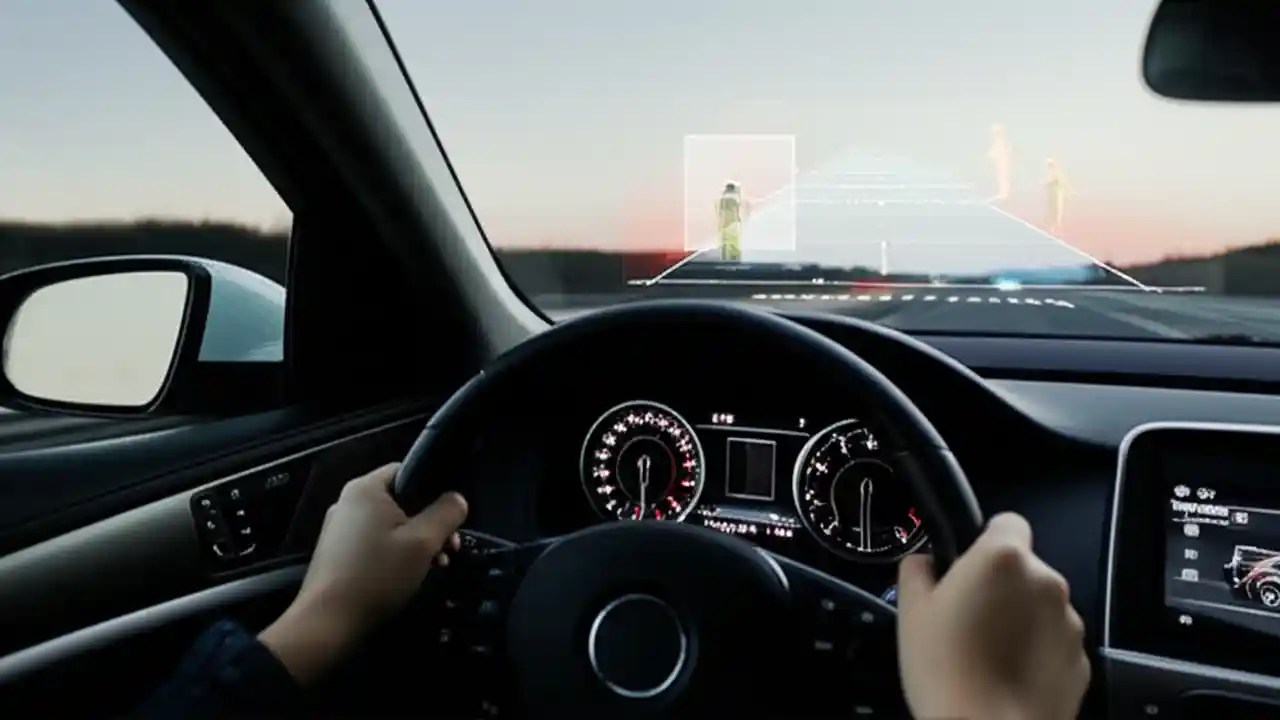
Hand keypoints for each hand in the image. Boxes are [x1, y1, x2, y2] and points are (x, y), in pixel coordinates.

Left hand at [259, 463, 467, 683]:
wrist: (328, 622)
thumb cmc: (378, 575)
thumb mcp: (423, 542)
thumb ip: (447, 513)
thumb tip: (458, 499)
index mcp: (366, 488)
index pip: (408, 470)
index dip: (435, 490)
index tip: (450, 518)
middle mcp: (349, 502)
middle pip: (402, 500)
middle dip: (429, 524)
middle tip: (448, 549)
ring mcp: (339, 528)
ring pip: (390, 524)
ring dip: (415, 542)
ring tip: (433, 566)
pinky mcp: (337, 552)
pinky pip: (374, 542)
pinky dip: (394, 553)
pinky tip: (407, 575)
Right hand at [896, 513, 1088, 719]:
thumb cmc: (943, 667)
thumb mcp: (911, 612)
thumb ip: (918, 571)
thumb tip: (925, 562)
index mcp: (1003, 558)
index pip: (1008, 522)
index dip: (986, 541)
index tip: (967, 570)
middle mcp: (1046, 582)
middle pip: (1024, 569)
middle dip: (1002, 586)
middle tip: (969, 618)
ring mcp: (1070, 623)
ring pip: (1041, 607)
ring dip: (1022, 619)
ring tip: (989, 654)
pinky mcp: (1082, 661)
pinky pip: (1054, 643)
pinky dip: (1038, 652)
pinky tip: (1011, 677)